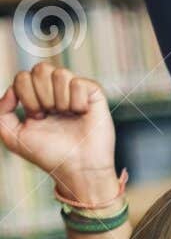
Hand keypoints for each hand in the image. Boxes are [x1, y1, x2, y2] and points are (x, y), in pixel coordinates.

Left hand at [0, 63, 117, 200]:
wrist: (77, 169)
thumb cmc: (49, 156)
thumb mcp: (13, 137)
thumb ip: (1, 112)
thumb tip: (11, 91)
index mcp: (37, 98)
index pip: (23, 76)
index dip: (26, 96)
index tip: (37, 118)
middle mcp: (56, 93)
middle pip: (40, 69)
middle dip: (41, 95)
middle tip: (50, 115)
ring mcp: (76, 93)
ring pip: (60, 73)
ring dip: (59, 99)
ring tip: (66, 115)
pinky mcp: (94, 96)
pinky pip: (79, 83)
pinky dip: (77, 101)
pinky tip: (81, 113)